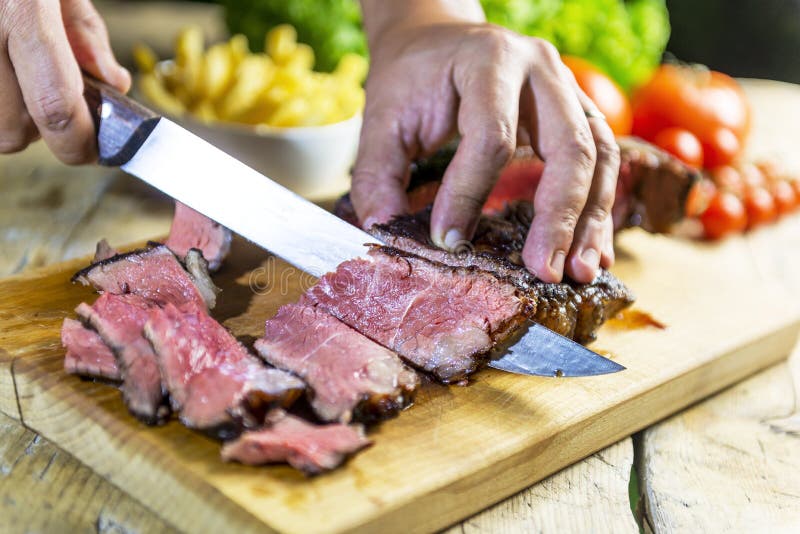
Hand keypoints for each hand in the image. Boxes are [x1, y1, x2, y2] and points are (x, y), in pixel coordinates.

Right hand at [0, 0, 129, 162]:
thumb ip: (84, 32)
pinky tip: (0, 71)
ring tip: (16, 74)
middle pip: (11, 132)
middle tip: (49, 96)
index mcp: (19, 8)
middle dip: (38, 127)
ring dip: (6, 115)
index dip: (79, 142)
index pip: (54, 106)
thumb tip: (112, 83)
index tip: (93, 149)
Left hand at [353, 6, 618, 283]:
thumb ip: (377, 173)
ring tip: (579, 271)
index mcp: (488, 60)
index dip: (468, 193)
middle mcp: (540, 69)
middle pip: (569, 145)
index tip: (448, 241)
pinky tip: (593, 252)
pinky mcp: (577, 113)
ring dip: (591, 219)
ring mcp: (567, 89)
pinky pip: (604, 161)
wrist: (437, 41)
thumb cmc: (412, 79)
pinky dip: (600, 210)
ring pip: (599, 155)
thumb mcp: (382, 118)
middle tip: (544, 271)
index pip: (491, 135)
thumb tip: (384, 230)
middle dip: (559, 216)